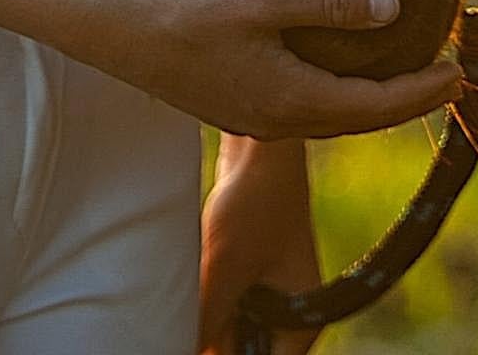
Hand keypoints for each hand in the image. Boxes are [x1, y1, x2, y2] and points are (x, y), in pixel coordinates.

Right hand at [101, 0, 461, 138]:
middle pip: (360, 118)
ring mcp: (258, 119)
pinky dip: (340, 97)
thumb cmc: (190, 12)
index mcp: (293, 100)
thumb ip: (329, 4)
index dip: (421, 90)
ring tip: (407, 77)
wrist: (123, 38)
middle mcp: (280, 121)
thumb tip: (392, 10)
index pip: (376, 104)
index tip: (459, 74)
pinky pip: (308, 111)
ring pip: (333, 118)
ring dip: (374, 101)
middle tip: (449, 80)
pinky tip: (342, 75)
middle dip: (407, 99)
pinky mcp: (240, 108)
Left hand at [198, 138, 321, 354]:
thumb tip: (179, 349)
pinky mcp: (244, 277)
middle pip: (239, 353)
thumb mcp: (226, 266)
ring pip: (223, 332)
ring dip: (201, 319)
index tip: (195, 343)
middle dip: (210, 339)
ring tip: (200, 279)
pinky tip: (195, 275)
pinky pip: (217, 307)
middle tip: (185, 314)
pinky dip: (200, 301)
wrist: (258, 143)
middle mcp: (286, 318)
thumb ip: (207, 321)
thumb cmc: (256, 199)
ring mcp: (264, 297)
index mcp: (298, 326)